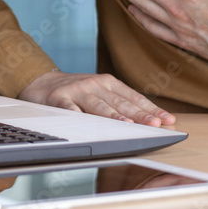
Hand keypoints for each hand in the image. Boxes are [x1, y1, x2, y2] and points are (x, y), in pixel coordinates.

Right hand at [17, 70, 175, 126]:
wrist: (40, 81)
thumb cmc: (75, 91)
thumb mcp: (98, 91)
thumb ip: (118, 102)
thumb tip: (147, 118)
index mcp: (107, 82)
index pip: (134, 97)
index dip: (151, 108)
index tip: (167, 120)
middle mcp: (94, 84)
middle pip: (120, 102)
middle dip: (140, 115)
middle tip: (156, 124)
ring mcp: (77, 91)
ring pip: (99, 106)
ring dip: (115, 117)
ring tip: (130, 126)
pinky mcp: (59, 99)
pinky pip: (72, 111)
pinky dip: (82, 119)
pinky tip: (91, 127)